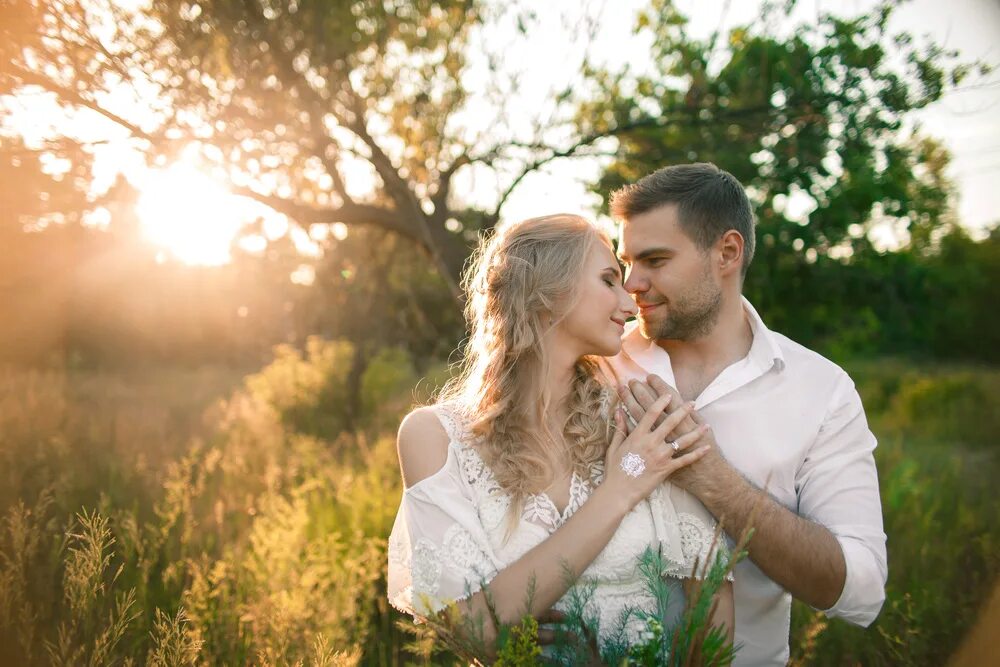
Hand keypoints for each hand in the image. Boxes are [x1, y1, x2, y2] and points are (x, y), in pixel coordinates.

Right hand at [603, 392, 710, 511]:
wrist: (619, 491)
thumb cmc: (614, 470)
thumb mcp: (614, 446)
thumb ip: (620, 427)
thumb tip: (619, 410)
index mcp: (637, 435)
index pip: (651, 413)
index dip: (660, 401)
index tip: (668, 394)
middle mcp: (651, 443)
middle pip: (670, 422)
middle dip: (682, 410)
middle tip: (692, 402)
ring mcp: (660, 456)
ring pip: (682, 441)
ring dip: (696, 432)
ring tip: (706, 425)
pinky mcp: (666, 469)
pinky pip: (685, 460)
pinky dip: (697, 454)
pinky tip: (707, 447)